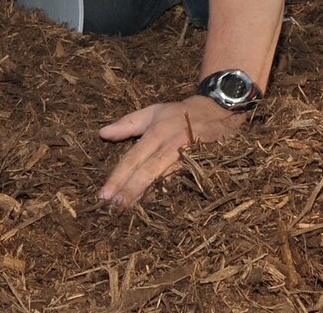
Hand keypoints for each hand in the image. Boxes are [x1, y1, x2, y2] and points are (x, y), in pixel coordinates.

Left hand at [97, 94, 244, 206]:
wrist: (220, 110)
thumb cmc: (181, 114)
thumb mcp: (154, 112)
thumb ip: (128, 123)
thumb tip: (102, 133)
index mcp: (158, 131)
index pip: (133, 158)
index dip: (118, 177)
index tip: (103, 196)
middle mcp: (173, 143)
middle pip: (148, 171)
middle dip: (131, 191)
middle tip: (115, 209)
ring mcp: (191, 154)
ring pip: (168, 179)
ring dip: (150, 196)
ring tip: (134, 212)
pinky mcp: (205, 163)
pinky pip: (187, 182)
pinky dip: (174, 194)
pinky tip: (162, 208)